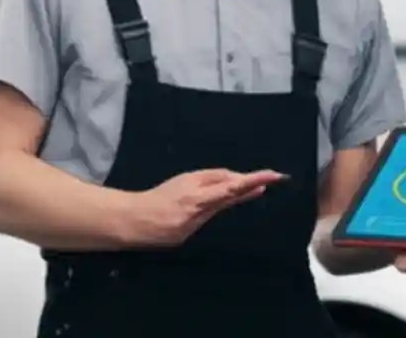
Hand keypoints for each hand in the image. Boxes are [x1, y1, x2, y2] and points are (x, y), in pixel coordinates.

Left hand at [128, 168, 285, 247]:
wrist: (130, 217)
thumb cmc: (158, 229)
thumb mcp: (188, 225)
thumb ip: (213, 207)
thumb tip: (236, 195)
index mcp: (200, 197)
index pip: (234, 186)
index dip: (255, 180)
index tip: (275, 176)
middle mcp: (198, 183)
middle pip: (230, 178)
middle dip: (250, 178)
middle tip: (271, 180)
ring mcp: (191, 179)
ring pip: (221, 177)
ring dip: (237, 180)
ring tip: (254, 186)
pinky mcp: (185, 180)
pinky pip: (212, 178)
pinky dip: (225, 181)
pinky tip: (229, 187)